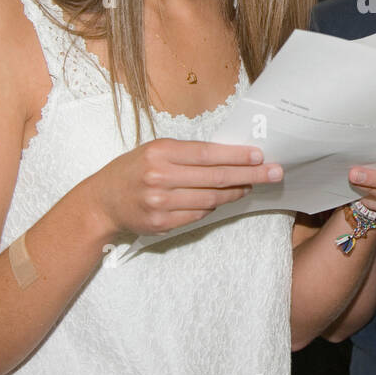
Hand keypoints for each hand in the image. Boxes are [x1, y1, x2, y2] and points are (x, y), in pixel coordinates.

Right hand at [85, 138, 282, 235]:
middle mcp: (159, 177)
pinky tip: (220, 199)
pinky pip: (198, 215)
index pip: (207, 154)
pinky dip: (212, 206)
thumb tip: (230, 157)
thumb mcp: (156, 150)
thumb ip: (187, 154)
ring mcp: (159, 203)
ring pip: (210, 199)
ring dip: (233, 193)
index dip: (236, 156)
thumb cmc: (134, 169)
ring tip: (248, 186)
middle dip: (249, 175)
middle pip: (215, 178)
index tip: (259, 156)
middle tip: (273, 173)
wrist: (102, 201)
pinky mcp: (161, 224)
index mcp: (160, 153)